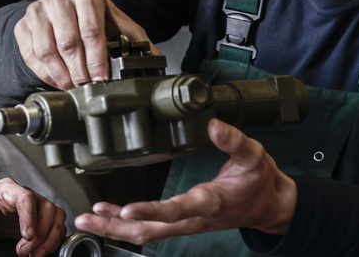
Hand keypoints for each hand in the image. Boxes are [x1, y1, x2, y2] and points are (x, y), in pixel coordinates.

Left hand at [0, 177, 67, 256]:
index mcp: (5, 190)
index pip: (26, 197)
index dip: (30, 216)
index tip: (27, 236)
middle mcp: (22, 195)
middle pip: (46, 207)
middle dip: (39, 233)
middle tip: (23, 251)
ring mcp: (33, 208)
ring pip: (56, 216)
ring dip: (49, 238)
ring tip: (33, 254)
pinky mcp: (39, 221)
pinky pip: (56, 226)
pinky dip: (52, 241)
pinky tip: (38, 252)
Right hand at [14, 0, 151, 88]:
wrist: (62, 8)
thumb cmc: (92, 16)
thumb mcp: (115, 22)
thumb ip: (134, 39)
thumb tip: (155, 60)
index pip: (91, 30)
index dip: (97, 59)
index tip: (101, 79)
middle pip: (68, 43)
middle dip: (80, 71)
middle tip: (88, 87)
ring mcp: (37, 10)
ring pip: (47, 51)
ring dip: (61, 76)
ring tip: (74, 86)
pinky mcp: (22, 25)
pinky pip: (31, 56)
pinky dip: (45, 74)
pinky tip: (58, 81)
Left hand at [74, 119, 295, 245]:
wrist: (270, 206)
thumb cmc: (260, 181)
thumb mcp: (253, 155)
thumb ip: (233, 140)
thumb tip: (213, 124)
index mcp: (209, 202)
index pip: (176, 210)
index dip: (151, 211)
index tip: (128, 211)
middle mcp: (193, 218)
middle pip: (150, 230)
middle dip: (117, 226)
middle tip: (89, 217)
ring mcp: (186, 224)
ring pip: (146, 233)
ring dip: (115, 228)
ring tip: (88, 218)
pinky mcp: (182, 222)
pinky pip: (151, 228)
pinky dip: (126, 224)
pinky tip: (108, 215)